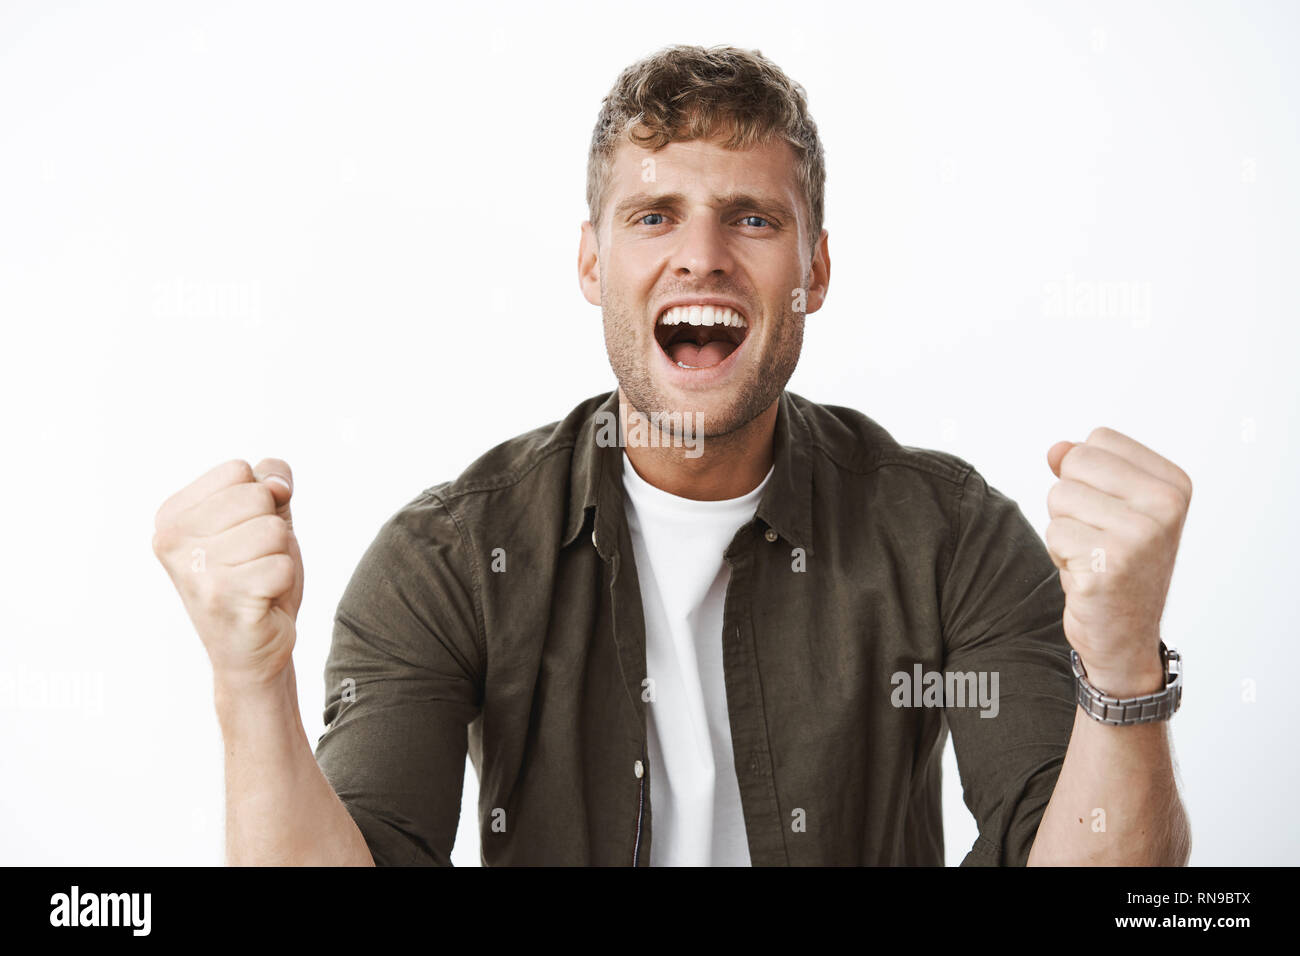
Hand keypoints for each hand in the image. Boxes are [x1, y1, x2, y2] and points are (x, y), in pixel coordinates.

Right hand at [152, 458, 303, 688]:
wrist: (251, 650)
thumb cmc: (256, 578)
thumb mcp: (263, 518)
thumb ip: (269, 482)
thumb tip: (275, 483)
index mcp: (172, 516)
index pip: (237, 470)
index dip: (259, 498)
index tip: (244, 534)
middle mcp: (171, 541)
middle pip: (257, 497)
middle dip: (271, 529)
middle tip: (254, 562)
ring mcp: (193, 569)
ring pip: (272, 530)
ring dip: (278, 557)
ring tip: (257, 580)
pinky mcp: (222, 597)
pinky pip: (282, 565)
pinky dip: (283, 581)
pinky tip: (261, 599)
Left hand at [1046, 428, 1190, 696]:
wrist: (1123, 636)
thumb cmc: (1114, 564)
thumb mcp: (1108, 506)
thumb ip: (1083, 469)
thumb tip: (1057, 449)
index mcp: (1173, 484)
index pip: (1098, 440)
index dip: (1087, 475)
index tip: (1110, 511)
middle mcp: (1166, 506)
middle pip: (1074, 464)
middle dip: (1069, 501)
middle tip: (1095, 536)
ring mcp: (1140, 536)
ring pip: (1059, 497)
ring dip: (1064, 530)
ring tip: (1092, 555)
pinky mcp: (1109, 564)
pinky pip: (1054, 533)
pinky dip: (1060, 555)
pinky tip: (1087, 574)